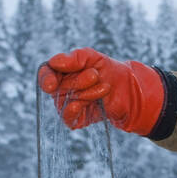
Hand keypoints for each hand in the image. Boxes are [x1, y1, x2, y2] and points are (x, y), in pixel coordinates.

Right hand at [38, 48, 165, 133]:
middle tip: (95, 75)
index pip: (46, 74)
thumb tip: (54, 63)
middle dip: (77, 81)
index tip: (52, 83)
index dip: (46, 78)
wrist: (130, 91)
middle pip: (57, 87)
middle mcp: (62, 89)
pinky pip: (68, 117)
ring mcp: (68, 104)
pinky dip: (75, 109)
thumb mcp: (93, 58)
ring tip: (104, 87)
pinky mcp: (77, 119)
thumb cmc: (110, 72)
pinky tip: (85, 104)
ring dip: (85, 93)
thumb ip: (75, 58)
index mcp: (62, 72)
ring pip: (65, 102)